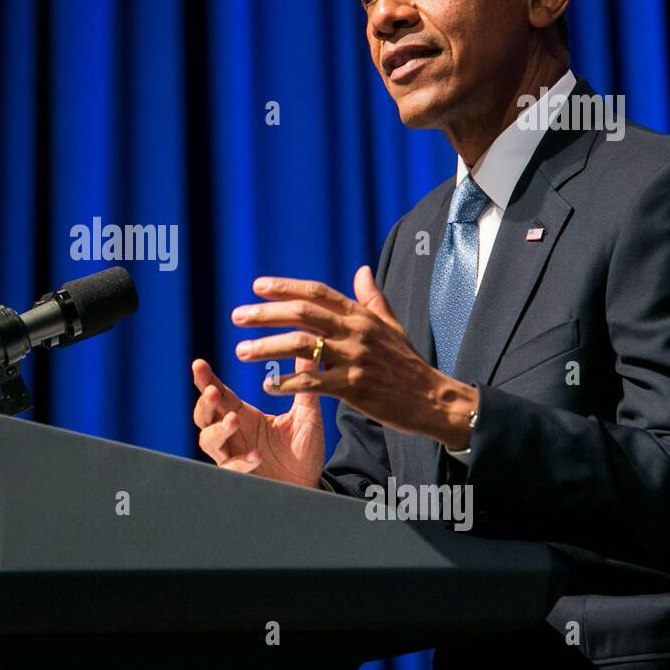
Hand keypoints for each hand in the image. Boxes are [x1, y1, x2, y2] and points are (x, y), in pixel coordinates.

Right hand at [191, 357, 325, 487]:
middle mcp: (233, 432)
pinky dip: (241, 461)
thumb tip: (309, 353)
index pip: (220, 393)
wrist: (311, 483)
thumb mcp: (308, 415)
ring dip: (217, 429)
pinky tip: (257, 456)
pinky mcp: (240, 476)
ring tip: (234, 420)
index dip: (206, 379)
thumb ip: (303, 386)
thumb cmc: (305, 449)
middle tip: (213, 392)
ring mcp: (232, 454)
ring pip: (208, 440)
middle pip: (204, 415)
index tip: (198, 364)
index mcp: (244, 414)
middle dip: (204, 402)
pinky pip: (230, 467)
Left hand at [230, 266, 477, 447]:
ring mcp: (355, 359)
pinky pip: (312, 383)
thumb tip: (361, 270)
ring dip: (267, 347)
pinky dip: (286, 383)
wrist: (432, 400)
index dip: (285, 287)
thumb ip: (371, 299)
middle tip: (237, 316)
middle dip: (266, 314)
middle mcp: (357, 332)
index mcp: (361, 315)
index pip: (317, 293)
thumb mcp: (391, 326)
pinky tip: (266, 384)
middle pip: (303, 314)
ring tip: (241, 351)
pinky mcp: (355, 388)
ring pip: (302, 347)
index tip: (256, 286)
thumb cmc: (408, 363)